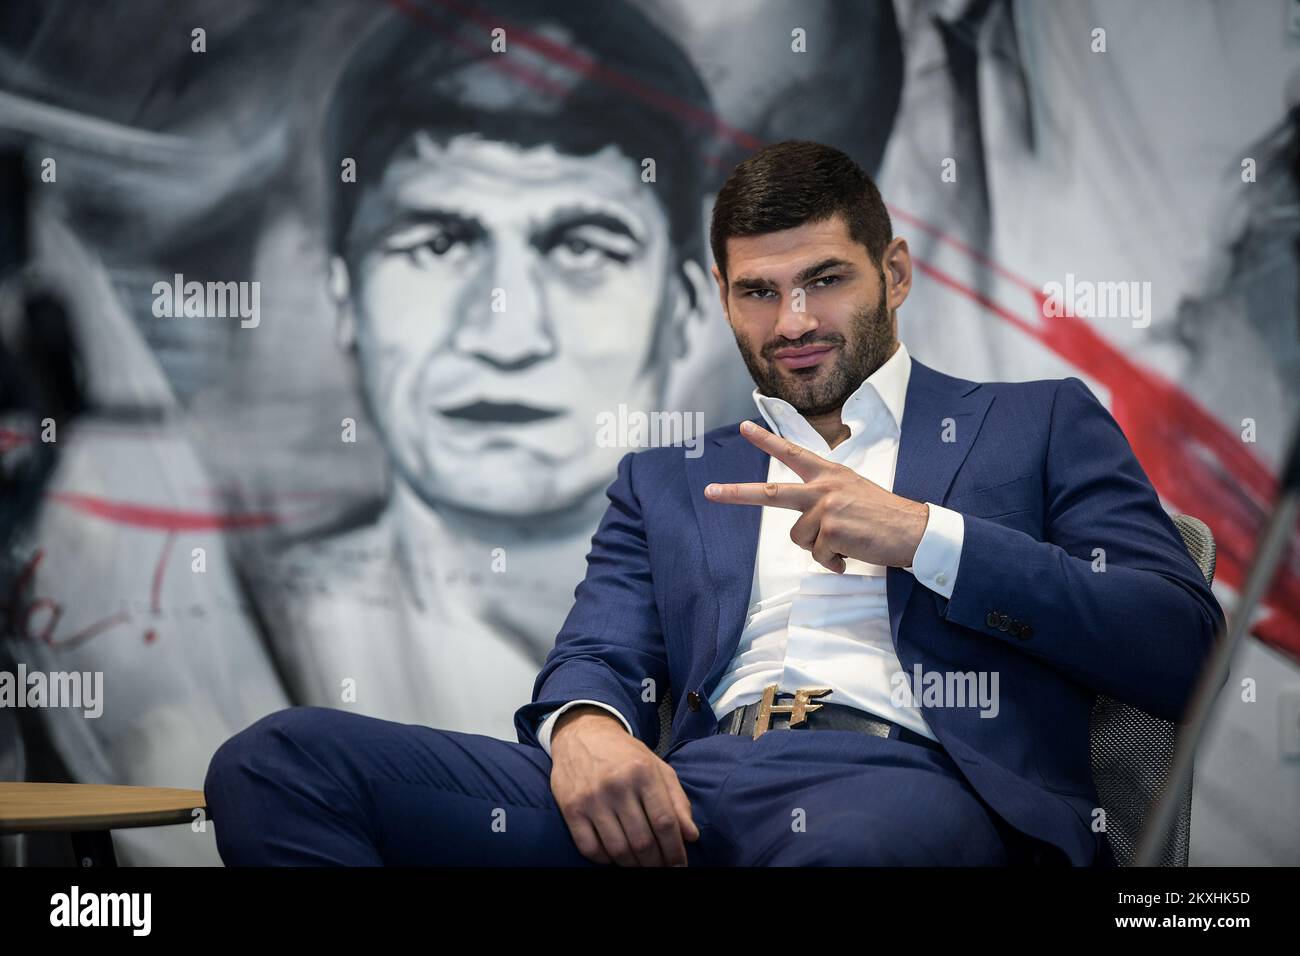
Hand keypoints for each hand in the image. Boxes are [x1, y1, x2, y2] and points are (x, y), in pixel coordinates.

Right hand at [549, 706, 699, 865]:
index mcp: (644, 772)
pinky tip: (614, 855)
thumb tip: (691, 836)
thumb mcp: (657, 767)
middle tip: (661, 867)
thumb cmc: (625, 754)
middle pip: (643, 841)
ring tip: (641, 864)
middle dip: (656, 863)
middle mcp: (617, 785)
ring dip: (633, 865)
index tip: (679, 865)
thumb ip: (677, 800)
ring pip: (618, 850)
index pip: (665, 822)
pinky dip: (606, 860)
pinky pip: (590, 849)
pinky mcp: (571, 808)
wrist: (582, 734)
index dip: (675, 850)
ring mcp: (592, 798)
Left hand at [704, 419, 929, 571]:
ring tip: (846, 543)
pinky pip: (819, 556)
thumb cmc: (884, 516)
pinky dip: (834, 562)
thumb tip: (802, 526)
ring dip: (820, 548)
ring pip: (799, 538)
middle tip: (710, 492)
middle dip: (737, 493)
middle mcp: (823, 487)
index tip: (745, 428)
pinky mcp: (832, 531)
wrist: (915, 530)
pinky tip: (853, 555)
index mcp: (829, 474)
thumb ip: (824, 498)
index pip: (793, 452)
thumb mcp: (852, 492)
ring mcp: (826, 508)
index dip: (766, 440)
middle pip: (771, 491)